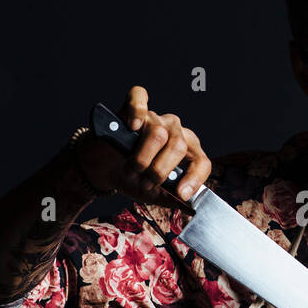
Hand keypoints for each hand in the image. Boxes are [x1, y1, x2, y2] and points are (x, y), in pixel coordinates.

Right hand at [76, 86, 212, 206]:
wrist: (106, 167)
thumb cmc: (135, 177)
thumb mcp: (154, 194)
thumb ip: (172, 199)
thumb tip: (190, 208)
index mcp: (187, 151)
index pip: (201, 161)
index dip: (194, 178)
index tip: (181, 194)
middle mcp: (176, 131)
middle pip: (178, 147)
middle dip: (159, 172)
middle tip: (145, 183)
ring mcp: (156, 117)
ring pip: (158, 133)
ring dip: (142, 158)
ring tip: (133, 170)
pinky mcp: (135, 106)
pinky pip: (140, 99)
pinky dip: (137, 111)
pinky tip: (134, 126)